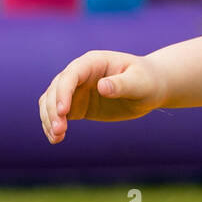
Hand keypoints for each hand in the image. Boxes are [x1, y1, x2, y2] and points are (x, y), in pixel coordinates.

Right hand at [38, 51, 168, 143]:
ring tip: (56, 137)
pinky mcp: (78, 105)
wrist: (152, 88)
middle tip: (59, 130)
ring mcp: (77, 89)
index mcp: (93, 62)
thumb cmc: (148, 81)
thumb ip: (122, 84)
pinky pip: (58, 114)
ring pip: (51, 102)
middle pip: (56, 89)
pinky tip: (56, 139)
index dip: (63, 92)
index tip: (62, 112)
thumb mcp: (140, 83)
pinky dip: (54, 125)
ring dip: (49, 118)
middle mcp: (80, 74)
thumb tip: (102, 87)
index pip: (71, 75)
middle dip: (53, 109)